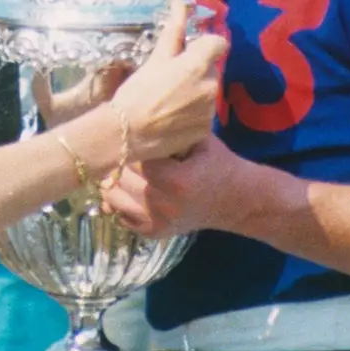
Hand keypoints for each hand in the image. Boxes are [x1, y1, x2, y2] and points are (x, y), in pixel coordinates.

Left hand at [103, 135, 237, 236]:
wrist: (236, 200)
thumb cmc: (217, 163)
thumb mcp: (200, 139)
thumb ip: (169, 131)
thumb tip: (136, 117)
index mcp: (175, 179)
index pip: (134, 159)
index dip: (133, 146)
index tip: (136, 138)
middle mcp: (163, 205)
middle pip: (121, 178)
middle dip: (122, 163)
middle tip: (130, 153)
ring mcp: (156, 222)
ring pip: (113, 198)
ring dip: (117, 183)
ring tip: (128, 171)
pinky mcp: (153, 233)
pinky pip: (120, 216)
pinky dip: (121, 202)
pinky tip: (132, 190)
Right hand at [110, 0, 225, 163]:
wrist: (128, 133)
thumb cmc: (137, 92)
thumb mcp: (155, 58)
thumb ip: (174, 29)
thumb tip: (181, 1)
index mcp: (198, 64)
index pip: (218, 43)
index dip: (204, 45)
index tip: (189, 52)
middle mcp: (211, 86)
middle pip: (211, 70)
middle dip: (196, 71)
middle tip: (170, 80)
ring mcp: (210, 110)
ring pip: (207, 92)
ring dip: (195, 92)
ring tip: (169, 101)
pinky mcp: (206, 130)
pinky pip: (204, 115)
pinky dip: (192, 114)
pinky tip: (172, 117)